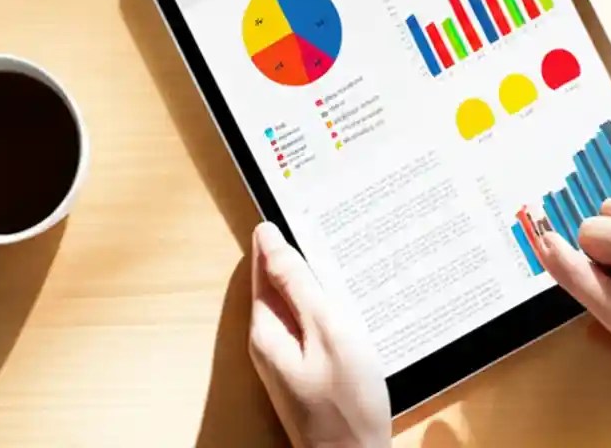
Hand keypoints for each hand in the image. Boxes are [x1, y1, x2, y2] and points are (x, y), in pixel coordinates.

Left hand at [248, 222, 390, 447]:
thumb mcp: (328, 331)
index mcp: (267, 327)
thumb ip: (298, 284)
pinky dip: (324, 306)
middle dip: (298, 254)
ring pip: (295, 302)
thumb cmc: (346, 402)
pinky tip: (347, 302)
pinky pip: (308, 323)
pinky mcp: (304, 369)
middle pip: (277, 282)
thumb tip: (268, 237)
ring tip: (340, 255)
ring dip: (314, 279)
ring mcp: (285, 357)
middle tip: (327, 226)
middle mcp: (268, 340)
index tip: (303, 208)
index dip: (282, 235)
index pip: (264, 263)